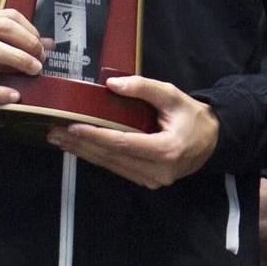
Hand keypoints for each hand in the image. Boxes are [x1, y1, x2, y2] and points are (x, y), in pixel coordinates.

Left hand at [48, 76, 219, 188]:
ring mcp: (153, 180)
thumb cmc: (192, 117)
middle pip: (112, 157)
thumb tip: (112, 84)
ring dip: (84, 152)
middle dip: (81, 144)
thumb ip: (144, 88)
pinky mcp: (148, 181)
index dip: (95, 135)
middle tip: (54, 132)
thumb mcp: (172, 95)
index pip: (122, 143)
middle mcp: (158, 171)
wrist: (212, 141)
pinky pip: (118, 168)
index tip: (72, 127)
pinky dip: (97, 157)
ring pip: (111, 165)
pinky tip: (80, 148)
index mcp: (166, 150)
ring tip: (60, 140)